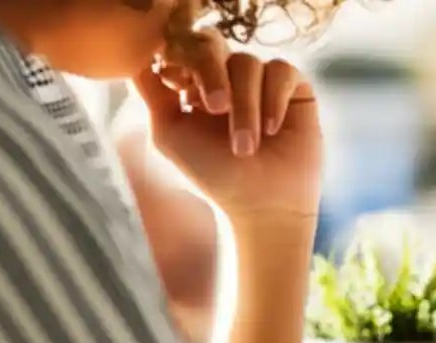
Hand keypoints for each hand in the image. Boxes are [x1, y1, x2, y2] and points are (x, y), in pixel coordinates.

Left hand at [133, 31, 322, 223]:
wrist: (262, 204)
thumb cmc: (214, 174)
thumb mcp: (169, 133)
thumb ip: (152, 93)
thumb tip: (139, 58)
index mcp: (197, 82)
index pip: (185, 47)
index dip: (184, 62)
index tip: (183, 93)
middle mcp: (230, 76)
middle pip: (214, 44)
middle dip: (211, 73)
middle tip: (215, 109)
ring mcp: (263, 81)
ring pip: (248, 63)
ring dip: (245, 105)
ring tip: (246, 145)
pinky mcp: (296, 90)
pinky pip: (283, 71)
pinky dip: (274, 99)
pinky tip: (273, 130)